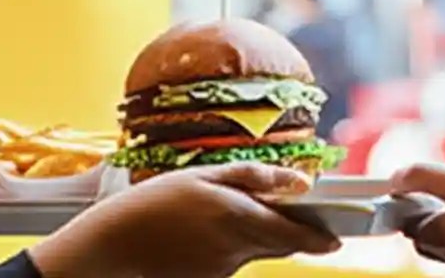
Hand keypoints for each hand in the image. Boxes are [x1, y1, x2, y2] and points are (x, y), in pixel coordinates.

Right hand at [29, 162, 340, 277]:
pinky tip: (194, 238)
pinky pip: (228, 265)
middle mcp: (236, 250)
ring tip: (214, 219)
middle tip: (295, 222)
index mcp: (237, 217)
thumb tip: (298, 180)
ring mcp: (222, 272)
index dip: (320, 236)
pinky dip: (223, 252)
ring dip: (251, 238)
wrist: (109, 250)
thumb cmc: (150, 205)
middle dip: (292, 235)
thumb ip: (252, 177)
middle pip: (281, 245)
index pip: (296, 233)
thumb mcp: (198, 176)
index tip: (335, 237)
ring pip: (253, 254)